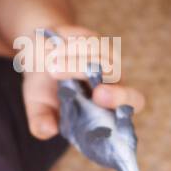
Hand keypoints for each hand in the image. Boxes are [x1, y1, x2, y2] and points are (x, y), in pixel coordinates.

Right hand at [18, 23, 145, 139]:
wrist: (37, 57)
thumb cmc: (44, 91)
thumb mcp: (38, 108)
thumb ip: (41, 123)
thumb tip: (47, 130)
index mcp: (107, 104)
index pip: (133, 100)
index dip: (123, 98)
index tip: (98, 96)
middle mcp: (112, 80)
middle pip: (113, 72)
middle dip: (81, 70)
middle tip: (53, 72)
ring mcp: (106, 57)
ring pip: (99, 53)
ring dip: (71, 59)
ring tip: (49, 66)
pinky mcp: (96, 40)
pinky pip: (88, 40)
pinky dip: (69, 46)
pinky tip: (52, 52)